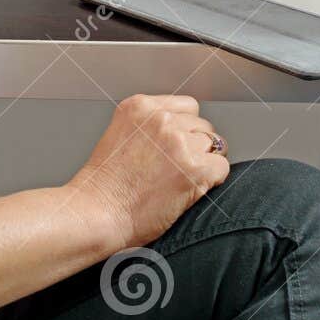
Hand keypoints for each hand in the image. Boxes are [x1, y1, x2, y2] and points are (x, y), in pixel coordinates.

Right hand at [68, 94, 229, 249]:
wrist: (97, 212)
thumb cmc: (103, 185)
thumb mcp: (120, 135)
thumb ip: (148, 126)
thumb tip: (182, 131)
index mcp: (140, 106)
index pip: (187, 106)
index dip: (184, 129)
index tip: (175, 146)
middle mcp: (161, 119)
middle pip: (202, 125)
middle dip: (194, 145)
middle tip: (176, 169)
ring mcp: (179, 142)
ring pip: (214, 145)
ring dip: (203, 162)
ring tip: (181, 180)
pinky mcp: (195, 168)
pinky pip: (221, 167)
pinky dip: (212, 181)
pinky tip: (191, 190)